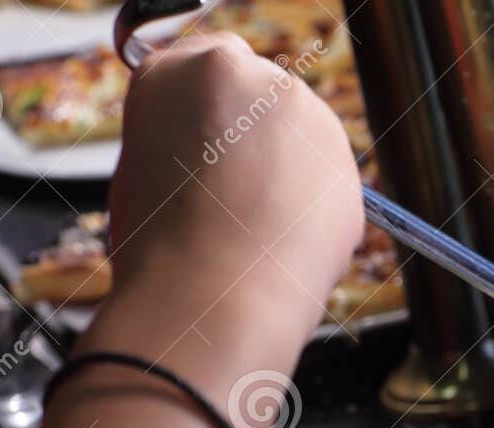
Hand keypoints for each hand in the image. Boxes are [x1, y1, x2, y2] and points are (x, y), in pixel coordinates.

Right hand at [93, 33, 362, 382]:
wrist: (212, 296)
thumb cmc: (159, 246)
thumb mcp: (145, 167)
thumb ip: (186, 135)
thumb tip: (213, 149)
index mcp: (183, 68)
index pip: (212, 65)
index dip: (209, 113)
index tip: (208, 144)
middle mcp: (253, 77)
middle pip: (263, 100)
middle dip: (255, 142)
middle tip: (228, 195)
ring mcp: (309, 119)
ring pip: (304, 140)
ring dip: (289, 174)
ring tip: (253, 227)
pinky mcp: (348, 166)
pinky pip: (329, 186)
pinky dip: (315, 212)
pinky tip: (284, 243)